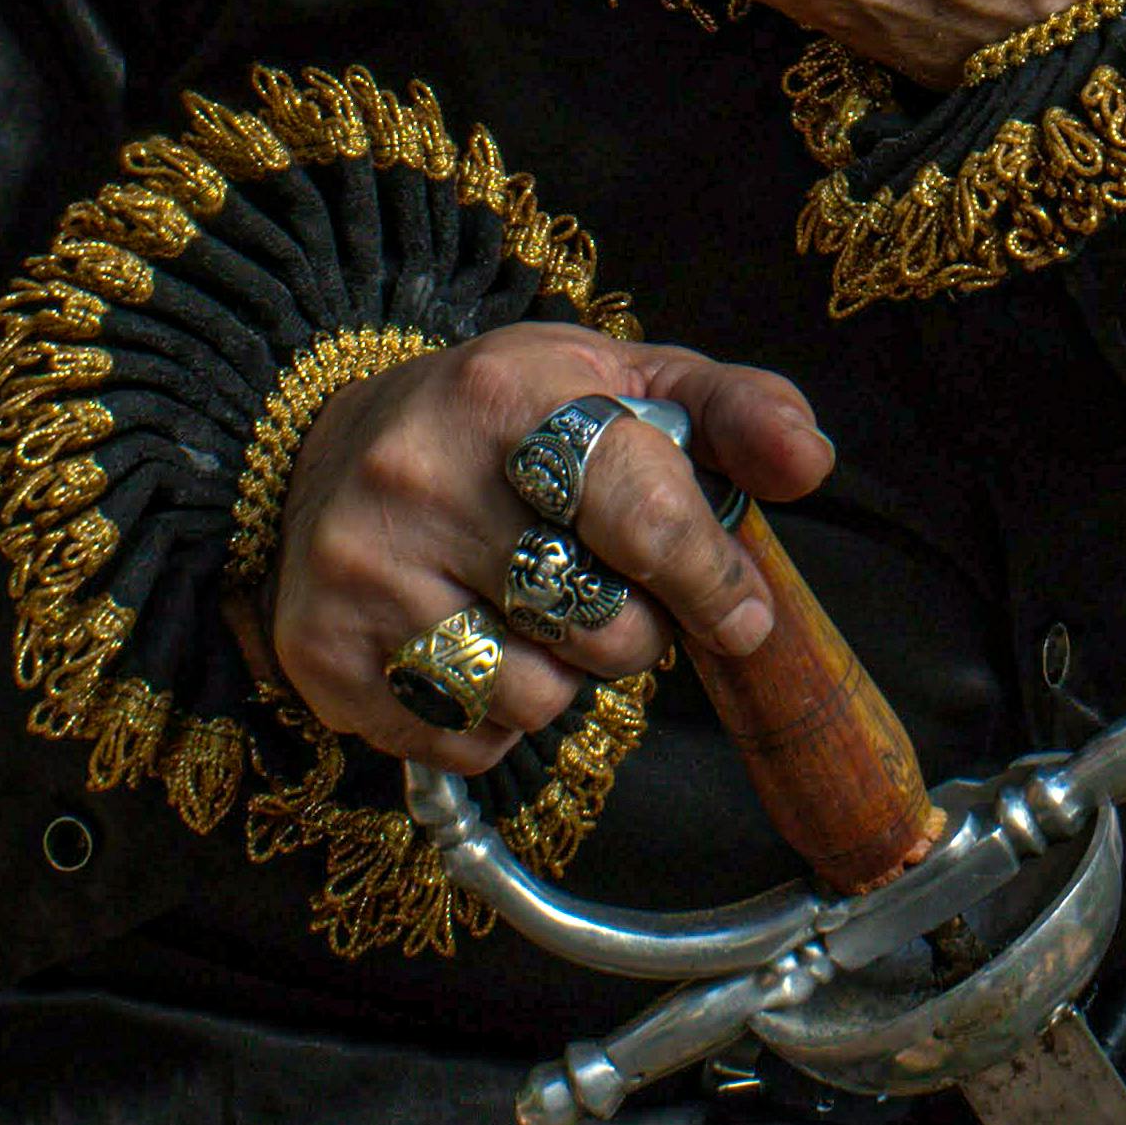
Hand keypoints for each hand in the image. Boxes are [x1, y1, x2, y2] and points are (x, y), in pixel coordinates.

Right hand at [246, 322, 832, 777]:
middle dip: (633, 627)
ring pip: (536, 700)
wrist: (318, 449)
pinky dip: (493, 718)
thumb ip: (730, 412)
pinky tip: (468, 643)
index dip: (709, 577)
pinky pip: (465, 743)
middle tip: (604, 586)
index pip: (639, 512)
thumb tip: (808, 462)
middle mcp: (419, 480)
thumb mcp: (617, 381)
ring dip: (563, 678)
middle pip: (600, 627)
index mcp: (504, 395)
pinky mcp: (324, 658)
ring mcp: (361, 575)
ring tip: (528, 612)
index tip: (744, 614)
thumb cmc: (502, 421)